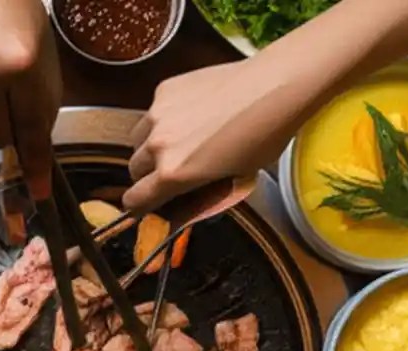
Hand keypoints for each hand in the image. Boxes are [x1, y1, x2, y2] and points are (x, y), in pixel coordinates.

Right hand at [126, 59, 299, 211]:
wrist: (274, 86)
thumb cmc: (264, 136)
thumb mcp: (236, 178)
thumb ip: (203, 192)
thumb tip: (186, 203)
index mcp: (173, 174)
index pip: (135, 200)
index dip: (139, 207)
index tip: (145, 206)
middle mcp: (158, 144)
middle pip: (133, 168)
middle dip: (147, 175)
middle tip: (169, 172)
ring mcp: (158, 113)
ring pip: (137, 139)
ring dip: (150, 147)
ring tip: (177, 142)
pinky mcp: (165, 89)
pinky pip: (153, 112)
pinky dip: (164, 119)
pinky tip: (191, 113)